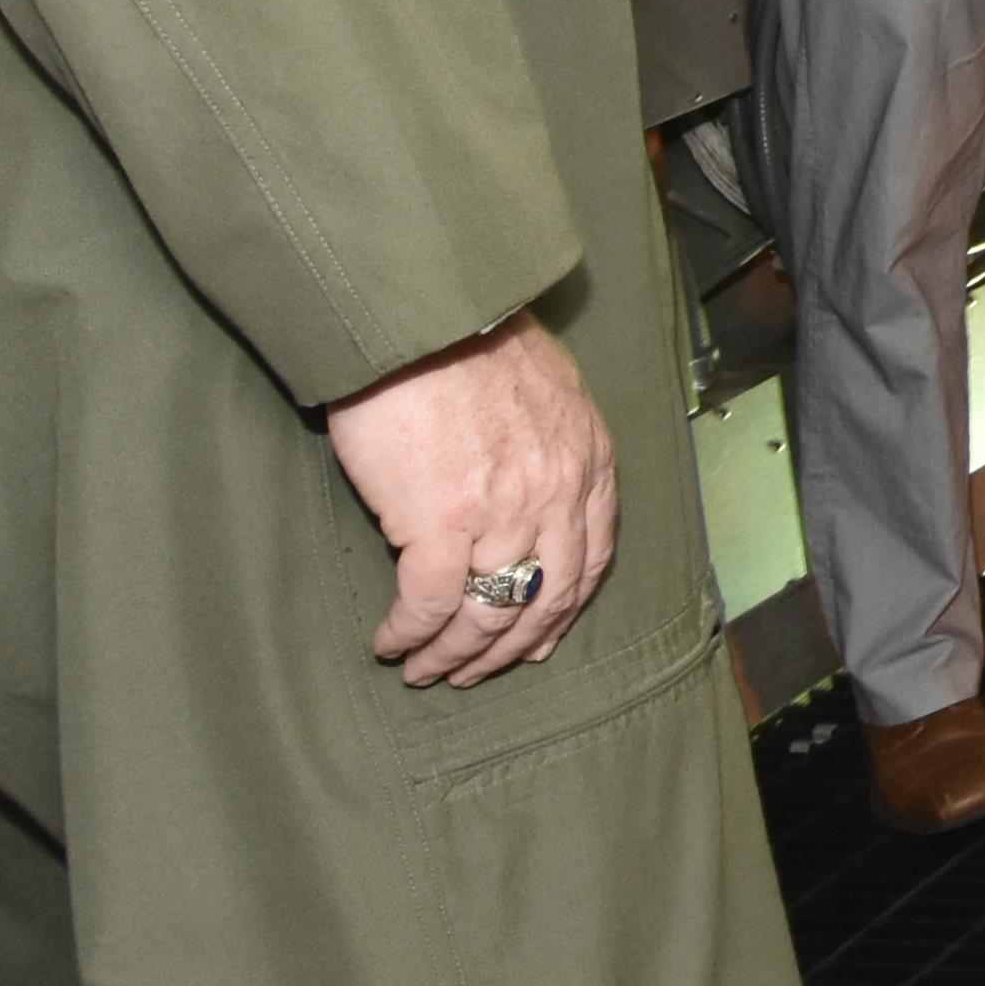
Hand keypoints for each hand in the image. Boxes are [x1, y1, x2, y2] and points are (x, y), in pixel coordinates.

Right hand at [324, 319, 618, 686]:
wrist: (420, 313)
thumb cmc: (467, 339)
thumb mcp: (547, 389)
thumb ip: (552, 445)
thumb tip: (528, 491)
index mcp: (588, 460)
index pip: (593, 559)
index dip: (562, 610)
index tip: (536, 641)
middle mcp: (558, 491)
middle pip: (546, 597)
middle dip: (508, 646)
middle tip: (472, 672)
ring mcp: (505, 509)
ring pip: (489, 611)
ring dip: (455, 652)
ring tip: (426, 670)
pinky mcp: (442, 519)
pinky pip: (431, 602)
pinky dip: (410, 633)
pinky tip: (391, 643)